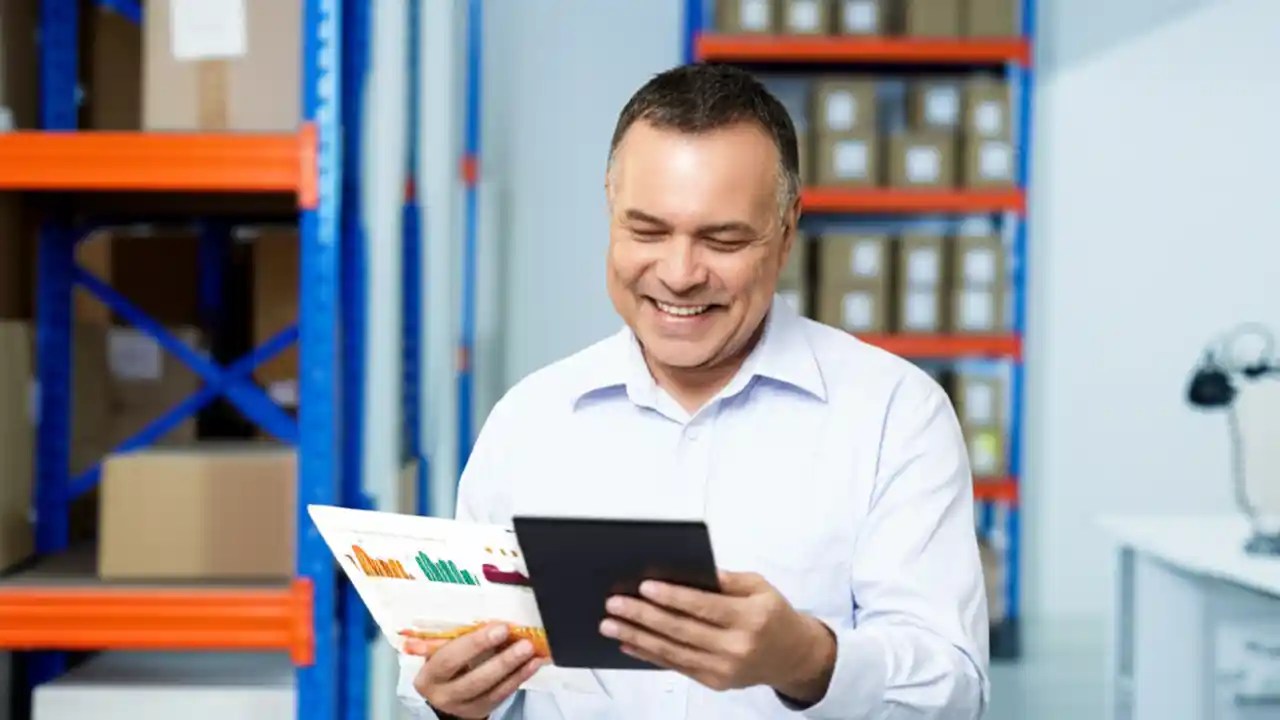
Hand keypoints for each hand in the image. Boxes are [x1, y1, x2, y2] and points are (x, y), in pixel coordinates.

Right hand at [405, 623, 548, 718]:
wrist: (442, 691)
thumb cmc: (444, 660)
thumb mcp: (441, 649)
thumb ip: (457, 637)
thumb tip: (492, 618)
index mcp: (430, 674)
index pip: (450, 659)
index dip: (476, 644)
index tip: (500, 628)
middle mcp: (444, 694)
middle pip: (474, 679)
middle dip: (502, 661)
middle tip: (525, 643)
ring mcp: (463, 706)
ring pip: (492, 691)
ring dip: (517, 670)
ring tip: (534, 653)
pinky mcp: (480, 711)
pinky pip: (502, 696)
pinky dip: (520, 678)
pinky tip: (534, 664)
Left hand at [599, 571, 836, 702]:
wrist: (793, 656)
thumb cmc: (773, 614)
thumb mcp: (759, 586)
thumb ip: (726, 579)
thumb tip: (689, 571)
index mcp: (750, 618)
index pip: (704, 606)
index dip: (672, 597)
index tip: (644, 586)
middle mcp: (737, 647)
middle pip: (681, 630)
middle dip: (643, 616)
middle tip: (615, 603)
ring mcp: (724, 669)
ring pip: (672, 651)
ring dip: (637, 636)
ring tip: (610, 623)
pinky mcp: (714, 682)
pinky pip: (675, 666)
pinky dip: (649, 654)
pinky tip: (629, 642)